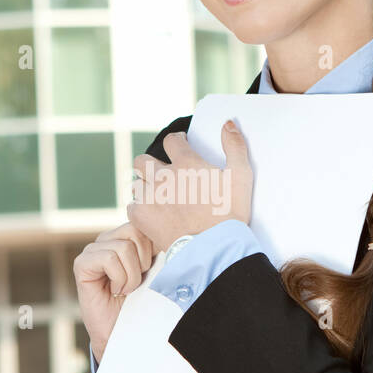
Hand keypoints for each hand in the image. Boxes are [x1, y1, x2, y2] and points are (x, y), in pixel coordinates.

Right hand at [73, 222, 155, 362]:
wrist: (124, 332)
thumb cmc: (141, 303)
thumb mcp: (155, 271)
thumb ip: (157, 249)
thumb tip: (170, 233)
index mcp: (125, 238)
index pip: (144, 224)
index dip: (154, 246)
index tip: (150, 271)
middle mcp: (107, 239)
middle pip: (135, 231)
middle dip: (143, 261)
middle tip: (137, 282)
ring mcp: (92, 250)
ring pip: (123, 247)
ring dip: (131, 275)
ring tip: (125, 289)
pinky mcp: (82, 263)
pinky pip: (109, 258)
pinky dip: (119, 278)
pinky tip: (115, 291)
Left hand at [127, 120, 253, 254]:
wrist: (214, 248)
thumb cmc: (229, 214)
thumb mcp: (241, 176)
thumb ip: (235, 146)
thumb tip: (228, 123)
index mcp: (186, 163)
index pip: (172, 140)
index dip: (177, 141)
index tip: (180, 146)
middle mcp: (163, 176)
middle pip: (142, 161)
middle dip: (149, 164)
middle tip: (161, 175)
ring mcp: (150, 196)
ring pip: (136, 184)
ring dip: (145, 188)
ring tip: (157, 198)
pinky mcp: (142, 217)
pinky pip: (131, 206)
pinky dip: (140, 209)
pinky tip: (151, 214)